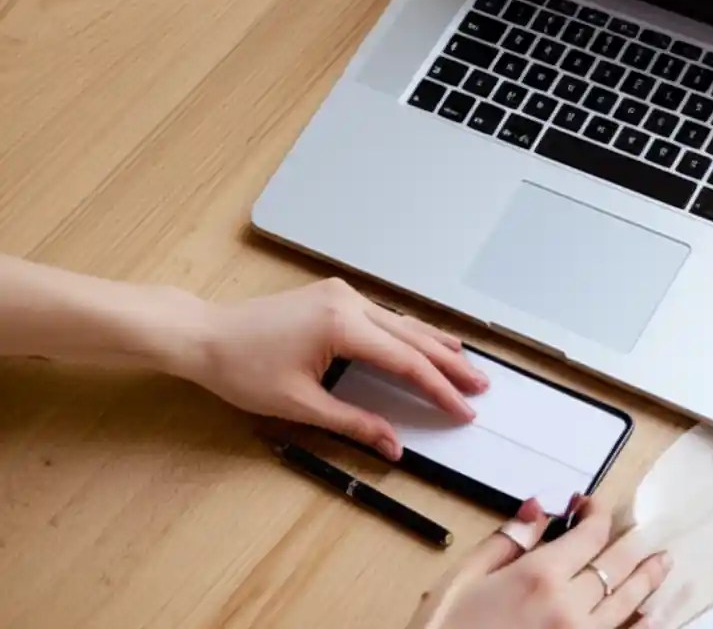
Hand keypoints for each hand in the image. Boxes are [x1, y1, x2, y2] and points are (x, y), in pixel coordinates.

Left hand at [184, 278, 487, 459]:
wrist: (202, 335)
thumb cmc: (240, 368)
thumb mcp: (299, 404)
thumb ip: (353, 423)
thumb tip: (392, 445)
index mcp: (341, 325)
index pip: (406, 362)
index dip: (439, 389)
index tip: (463, 409)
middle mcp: (348, 302)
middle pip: (413, 337)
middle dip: (449, 365)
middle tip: (480, 386)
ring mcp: (342, 295)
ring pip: (402, 322)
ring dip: (434, 345)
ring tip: (465, 363)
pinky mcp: (334, 297)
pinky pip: (384, 316)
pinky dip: (410, 334)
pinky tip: (425, 342)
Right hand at [410, 498, 669, 628]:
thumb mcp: (462, 579)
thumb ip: (505, 542)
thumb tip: (537, 510)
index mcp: (539, 576)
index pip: (590, 534)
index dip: (597, 512)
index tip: (592, 504)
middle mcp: (569, 606)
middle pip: (617, 565)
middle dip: (633, 543)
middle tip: (646, 533)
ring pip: (628, 602)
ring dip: (647, 578)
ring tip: (662, 563)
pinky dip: (643, 625)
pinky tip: (653, 615)